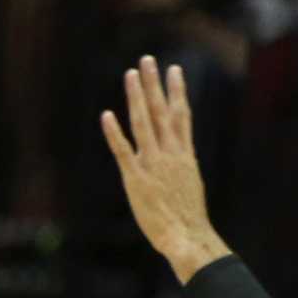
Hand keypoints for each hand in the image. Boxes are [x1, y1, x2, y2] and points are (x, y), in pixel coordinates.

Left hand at [101, 58, 228, 280]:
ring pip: (144, 123)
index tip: (174, 71)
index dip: (176, 92)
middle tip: (148, 60)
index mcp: (184, 155)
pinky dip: (114, 133)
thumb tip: (180, 158)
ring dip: (137, 97)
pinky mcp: (135, 180)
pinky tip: (106, 115)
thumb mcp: (190, 185)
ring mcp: (152, 165)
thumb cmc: (189, 219)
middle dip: (154, 85)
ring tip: (131, 74)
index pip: (181, 115)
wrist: (188, 238)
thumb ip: (181, 166)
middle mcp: (169, 154)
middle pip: (161, 112)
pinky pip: (123, 151)